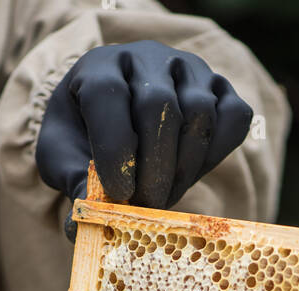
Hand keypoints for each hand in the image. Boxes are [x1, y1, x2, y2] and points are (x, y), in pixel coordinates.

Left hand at [36, 40, 252, 236]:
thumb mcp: (65, 158)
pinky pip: (234, 117)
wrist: (119, 122)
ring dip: (185, 168)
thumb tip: (86, 224)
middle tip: (147, 208)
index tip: (118, 194)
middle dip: (155, 170)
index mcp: (99, 67)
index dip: (115, 149)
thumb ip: (74, 182)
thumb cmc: (85, 139)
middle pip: (160, 107)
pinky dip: (219, 153)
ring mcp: (188, 69)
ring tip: (165, 196)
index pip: (108, 94)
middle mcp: (146, 58)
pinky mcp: (220, 87)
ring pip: (200, 114)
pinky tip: (193, 172)